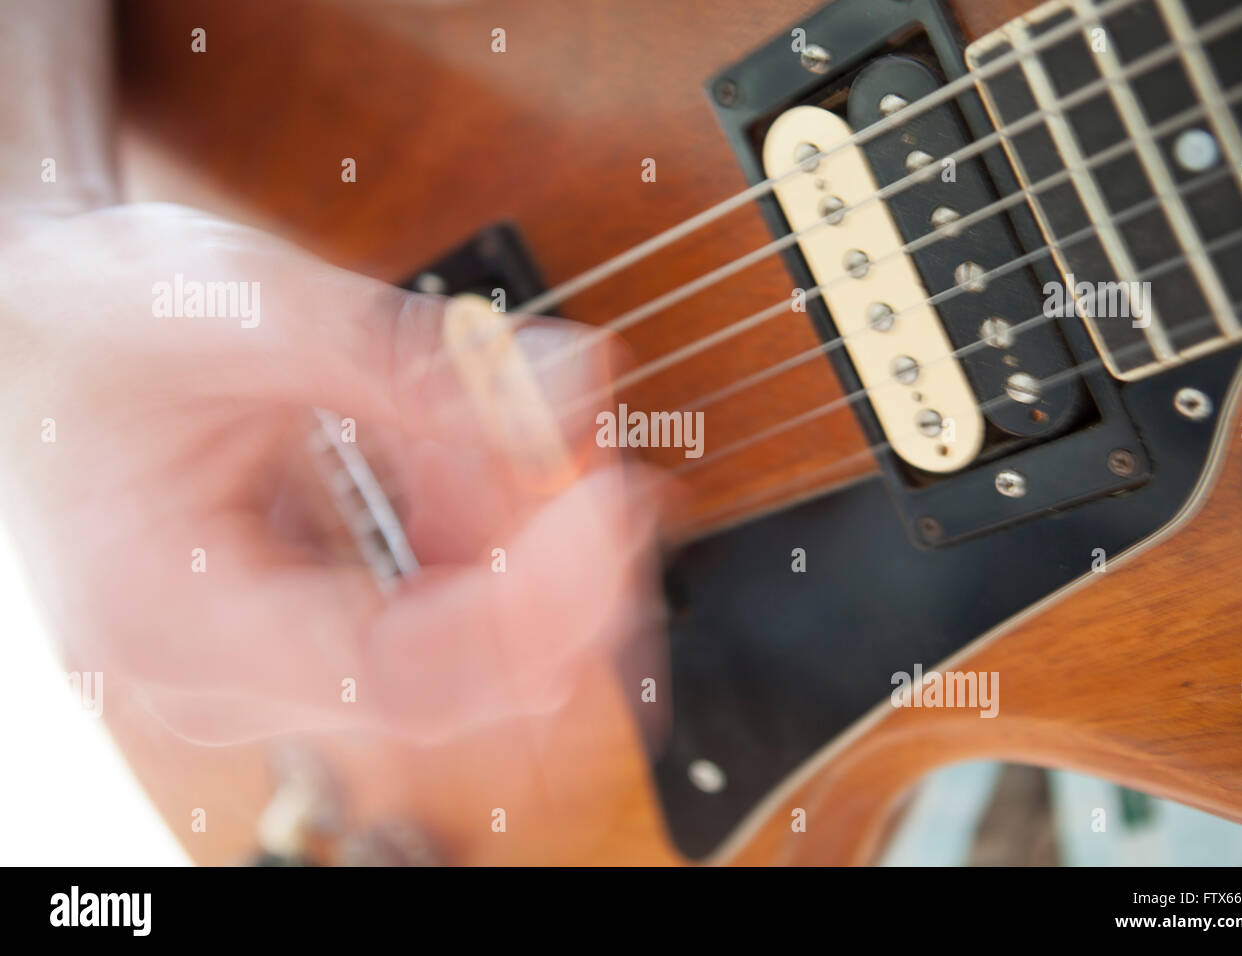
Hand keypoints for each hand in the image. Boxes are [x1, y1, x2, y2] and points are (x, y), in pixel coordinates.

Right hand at [0, 202, 662, 747]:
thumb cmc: (98, 322)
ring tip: (497, 418)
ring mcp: (271, 663)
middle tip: (597, 456)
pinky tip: (460, 451)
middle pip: (458, 687)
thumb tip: (563, 394)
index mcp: (174, 619)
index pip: (403, 679)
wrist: (38, 336)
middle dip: (557, 575)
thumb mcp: (244, 308)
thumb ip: (407, 362)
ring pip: (466, 656)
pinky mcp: (307, 629)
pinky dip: (481, 535)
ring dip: (524, 542)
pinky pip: (437, 614)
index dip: (534, 606)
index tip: (608, 500)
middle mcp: (222, 677)